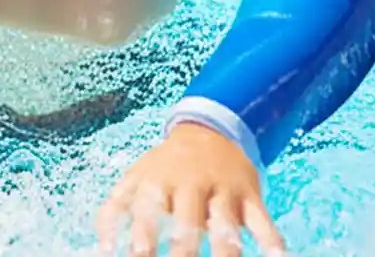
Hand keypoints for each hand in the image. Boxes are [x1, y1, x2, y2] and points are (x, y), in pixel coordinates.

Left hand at [95, 122, 285, 256]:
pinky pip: (263, 219)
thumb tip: (102, 247)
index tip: (140, 255)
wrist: (210, 129)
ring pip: (226, 222)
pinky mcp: (249, 195)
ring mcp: (222, 190)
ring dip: (226, 249)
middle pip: (188, 222)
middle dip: (184, 250)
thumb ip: (113, 210)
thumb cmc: (165, 165)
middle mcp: (191, 185)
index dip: (144, 238)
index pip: (149, 213)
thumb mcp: (136, 179)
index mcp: (159, 182)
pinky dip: (272, 239)